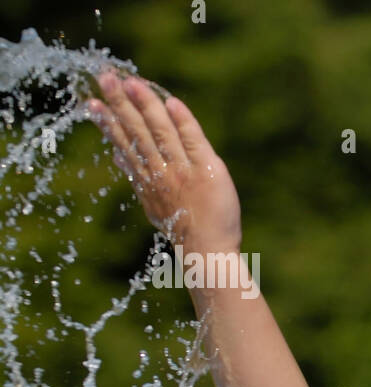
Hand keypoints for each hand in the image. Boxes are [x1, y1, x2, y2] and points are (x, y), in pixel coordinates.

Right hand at [86, 71, 241, 249]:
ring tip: (130, 82)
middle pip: (137, 132)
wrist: (208, 253)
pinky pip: (194, 141)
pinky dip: (183, 122)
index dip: (107, 121)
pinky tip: (172, 103)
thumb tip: (116, 155)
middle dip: (120, 104)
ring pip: (160, 132)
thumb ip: (136, 177)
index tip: (90, 102)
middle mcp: (161, 172)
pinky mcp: (208, 171)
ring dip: (145, 106)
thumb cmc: (183, 228)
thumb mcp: (152, 203)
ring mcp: (183, 170)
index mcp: (146, 179)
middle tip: (104, 77)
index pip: (124, 143)